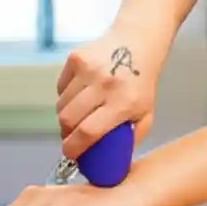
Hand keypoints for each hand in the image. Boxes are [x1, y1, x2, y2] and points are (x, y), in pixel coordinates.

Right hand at [56, 33, 158, 159]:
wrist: (138, 41)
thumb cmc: (142, 81)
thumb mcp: (146, 114)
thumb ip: (130, 139)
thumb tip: (112, 164)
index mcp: (125, 102)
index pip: (89, 131)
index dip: (74, 147)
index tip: (70, 154)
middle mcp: (106, 84)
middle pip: (68, 119)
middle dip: (66, 134)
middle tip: (72, 137)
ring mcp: (89, 69)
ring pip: (61, 105)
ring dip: (66, 115)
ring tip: (79, 114)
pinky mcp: (76, 58)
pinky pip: (60, 87)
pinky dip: (65, 96)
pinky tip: (80, 94)